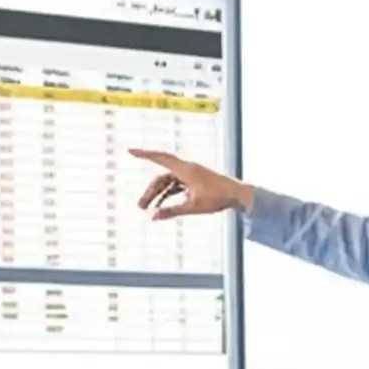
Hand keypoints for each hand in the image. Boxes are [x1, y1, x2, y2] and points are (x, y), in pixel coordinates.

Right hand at [131, 148, 253, 219]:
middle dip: (150, 191)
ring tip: (148, 209)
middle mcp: (187, 169)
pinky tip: (161, 206)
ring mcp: (191, 175)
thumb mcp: (193, 207)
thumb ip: (172, 211)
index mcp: (186, 170)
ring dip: (159, 195)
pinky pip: (177, 186)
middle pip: (162, 178)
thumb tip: (154, 217)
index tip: (130, 151)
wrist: (238, 195)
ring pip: (168, 183)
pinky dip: (169, 195)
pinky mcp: (195, 181)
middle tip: (140, 206)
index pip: (161, 158)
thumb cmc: (218, 198)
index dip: (144, 154)